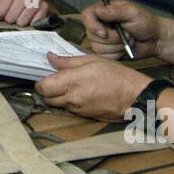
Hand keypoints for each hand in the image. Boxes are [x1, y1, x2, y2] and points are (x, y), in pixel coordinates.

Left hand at [0, 0, 49, 26]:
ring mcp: (35, 0)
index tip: (5, 10)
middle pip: (10, 19)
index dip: (1, 15)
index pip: (0, 12)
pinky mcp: (44, 7)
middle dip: (10, 19)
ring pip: (21, 23)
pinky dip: (31, 23)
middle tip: (14, 13)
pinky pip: (33, 23)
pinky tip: (30, 17)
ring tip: (21, 15)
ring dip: (20, 22)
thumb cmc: (12, 0)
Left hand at [35, 52, 150, 120]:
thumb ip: (67, 61)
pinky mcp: (84, 116)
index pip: (43, 87)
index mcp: (71, 82)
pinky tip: (79, 94)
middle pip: (47, 98)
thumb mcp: (91, 60)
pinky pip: (70, 109)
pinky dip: (69, 103)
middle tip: (54, 81)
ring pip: (57, 105)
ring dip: (58, 97)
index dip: (40, 83)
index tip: (44, 76)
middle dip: (47, 90)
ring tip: (68, 86)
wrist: (133, 95)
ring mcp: (78, 109)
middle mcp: (72, 98)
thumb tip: (50, 57)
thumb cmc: (115, 74)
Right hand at [80, 0, 160, 58]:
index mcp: (103, 12)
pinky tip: (124, 49)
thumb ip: (114, 11)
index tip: (104, 32)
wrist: (154, 39)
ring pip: (98, 48)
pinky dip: (117, 54)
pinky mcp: (107, 52)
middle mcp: (100, 25)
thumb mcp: (132, 12)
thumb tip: (99, 11)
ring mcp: (102, 40)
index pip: (87, 16)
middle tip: (126, 33)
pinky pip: (105, 57)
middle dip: (112, 38)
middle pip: (92, 35)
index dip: (92, 25)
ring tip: (127, 40)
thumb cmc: (145, 22)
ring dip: (116, 46)